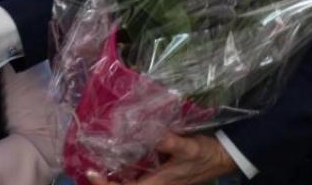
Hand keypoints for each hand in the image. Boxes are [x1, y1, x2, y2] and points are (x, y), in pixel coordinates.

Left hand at [86, 134, 235, 184]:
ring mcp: (160, 183)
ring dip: (115, 178)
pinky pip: (139, 178)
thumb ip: (170, 141)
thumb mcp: (189, 146)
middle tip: (88, 169)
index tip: (91, 173)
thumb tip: (149, 132)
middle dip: (107, 182)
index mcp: (159, 183)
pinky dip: (126, 172)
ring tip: (97, 164)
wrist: (223, 157)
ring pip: (132, 184)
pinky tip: (119, 159)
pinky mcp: (163, 177)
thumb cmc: (205, 153)